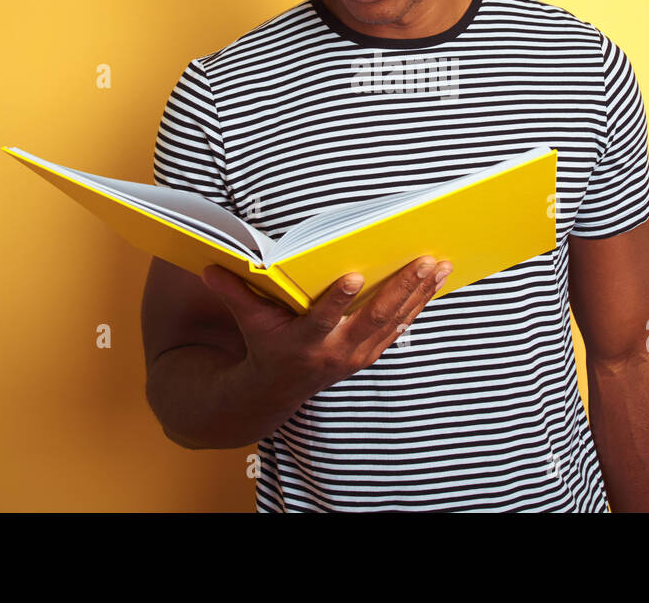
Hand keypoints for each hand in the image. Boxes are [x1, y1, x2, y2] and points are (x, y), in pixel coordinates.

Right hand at [199, 255, 452, 403]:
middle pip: (375, 317)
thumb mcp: (248, 320)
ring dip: (420, 292)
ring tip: (439, 262)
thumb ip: (234, 292)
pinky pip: (401, 325)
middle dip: (402, 288)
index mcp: (304, 342)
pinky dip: (419, 302)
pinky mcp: (371, 352)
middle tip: (424, 259)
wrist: (277, 387)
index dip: (339, 299)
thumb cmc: (264, 342)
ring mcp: (358, 355)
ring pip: (396, 321)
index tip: (356, 273)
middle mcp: (336, 352)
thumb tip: (209, 268)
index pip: (323, 319)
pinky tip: (434, 279)